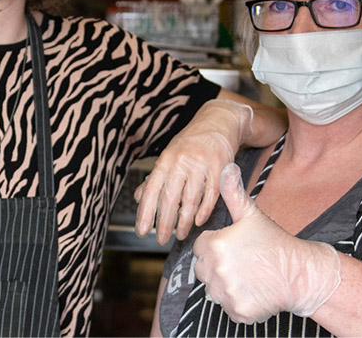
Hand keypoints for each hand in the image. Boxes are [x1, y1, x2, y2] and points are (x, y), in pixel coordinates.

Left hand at [134, 99, 252, 242]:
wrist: (219, 122)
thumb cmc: (190, 143)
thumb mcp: (169, 155)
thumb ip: (155, 178)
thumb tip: (140, 198)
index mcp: (166, 159)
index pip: (151, 190)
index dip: (145, 213)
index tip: (142, 231)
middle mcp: (182, 161)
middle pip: (170, 198)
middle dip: (164, 223)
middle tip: (160, 240)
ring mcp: (202, 164)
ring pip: (190, 199)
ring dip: (184, 222)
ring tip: (179, 236)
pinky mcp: (221, 168)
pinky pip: (211, 195)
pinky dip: (204, 211)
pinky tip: (197, 222)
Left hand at [191, 163, 341, 323]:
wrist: (302, 274)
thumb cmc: (275, 242)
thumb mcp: (252, 215)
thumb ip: (233, 193)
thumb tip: (226, 167)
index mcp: (215, 245)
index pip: (200, 248)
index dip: (216, 246)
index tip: (235, 247)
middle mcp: (216, 269)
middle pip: (203, 270)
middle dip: (218, 266)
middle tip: (243, 262)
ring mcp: (226, 292)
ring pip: (213, 290)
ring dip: (225, 285)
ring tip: (248, 276)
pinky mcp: (237, 311)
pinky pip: (227, 307)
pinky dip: (238, 302)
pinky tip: (254, 291)